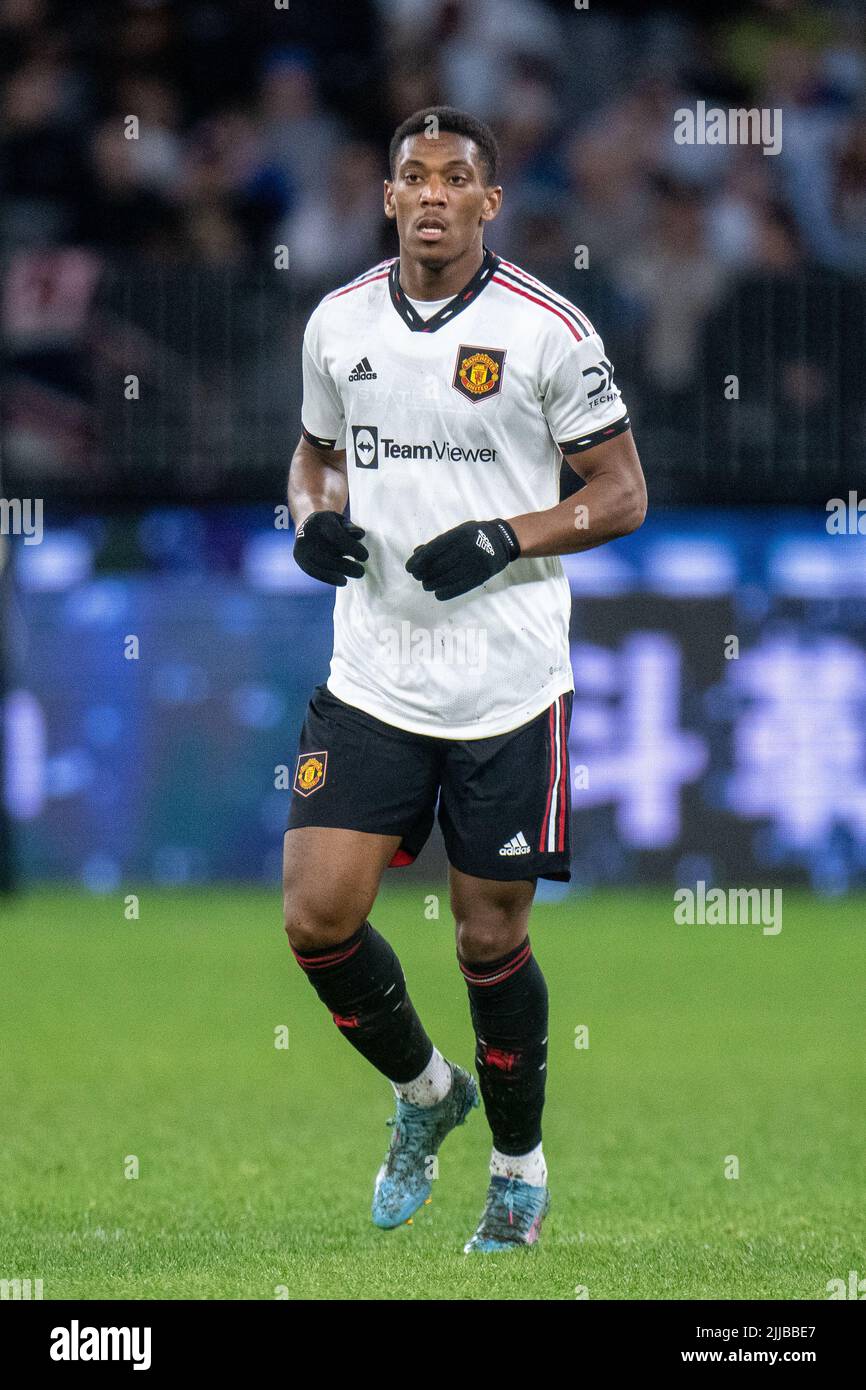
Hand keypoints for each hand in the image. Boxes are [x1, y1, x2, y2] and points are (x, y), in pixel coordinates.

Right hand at [293, 511, 367, 585]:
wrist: (308, 525)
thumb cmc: (331, 525)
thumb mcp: (342, 522)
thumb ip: (351, 528)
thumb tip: (360, 534)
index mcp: (321, 520)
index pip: (337, 537)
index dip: (352, 548)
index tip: (364, 557)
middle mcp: (308, 533)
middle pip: (328, 555)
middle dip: (346, 566)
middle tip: (360, 572)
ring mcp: (301, 546)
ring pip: (320, 565)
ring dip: (337, 575)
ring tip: (350, 578)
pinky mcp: (299, 557)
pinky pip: (313, 571)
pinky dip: (329, 578)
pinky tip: (342, 581)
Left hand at [405, 518, 519, 600]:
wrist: (504, 540)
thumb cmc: (475, 534)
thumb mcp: (458, 531)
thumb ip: (439, 542)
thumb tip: (417, 553)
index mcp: (460, 534)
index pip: (434, 549)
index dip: (419, 561)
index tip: (410, 568)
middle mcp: (468, 547)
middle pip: (439, 565)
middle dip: (424, 573)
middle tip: (418, 577)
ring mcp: (476, 562)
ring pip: (449, 577)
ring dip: (433, 583)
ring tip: (427, 585)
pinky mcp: (482, 575)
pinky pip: (461, 586)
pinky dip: (447, 592)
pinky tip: (438, 594)